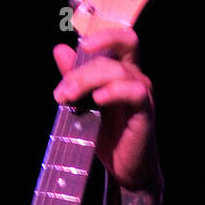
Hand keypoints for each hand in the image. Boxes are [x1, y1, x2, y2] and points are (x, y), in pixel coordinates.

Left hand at [52, 27, 158, 190]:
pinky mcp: (144, 112)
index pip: (122, 39)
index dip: (105, 35)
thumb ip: (74, 76)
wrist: (123, 168)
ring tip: (68, 99)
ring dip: (88, 81)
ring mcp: (142, 94)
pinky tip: (98, 100)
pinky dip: (114, 91)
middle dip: (82, 70)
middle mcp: (136, 78)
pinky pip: (134, 92)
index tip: (81, 45)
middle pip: (114, 54)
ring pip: (118, 71)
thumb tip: (59, 49)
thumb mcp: (83, 102)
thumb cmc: (106, 135)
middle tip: (61, 92)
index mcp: (123, 71)